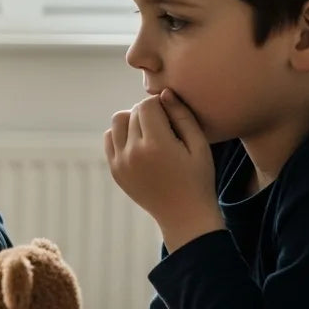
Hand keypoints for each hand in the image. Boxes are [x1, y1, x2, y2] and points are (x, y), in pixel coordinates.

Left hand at [105, 90, 221, 250]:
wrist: (184, 215)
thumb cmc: (198, 178)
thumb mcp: (199, 145)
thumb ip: (182, 116)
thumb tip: (164, 93)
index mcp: (156, 145)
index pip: (146, 105)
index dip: (161, 104)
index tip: (173, 115)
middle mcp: (132, 153)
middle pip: (132, 112)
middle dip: (148, 112)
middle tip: (166, 125)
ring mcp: (120, 163)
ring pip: (117, 122)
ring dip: (132, 120)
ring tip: (151, 132)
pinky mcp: (114, 170)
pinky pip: (109, 139)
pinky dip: (121, 135)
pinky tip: (140, 143)